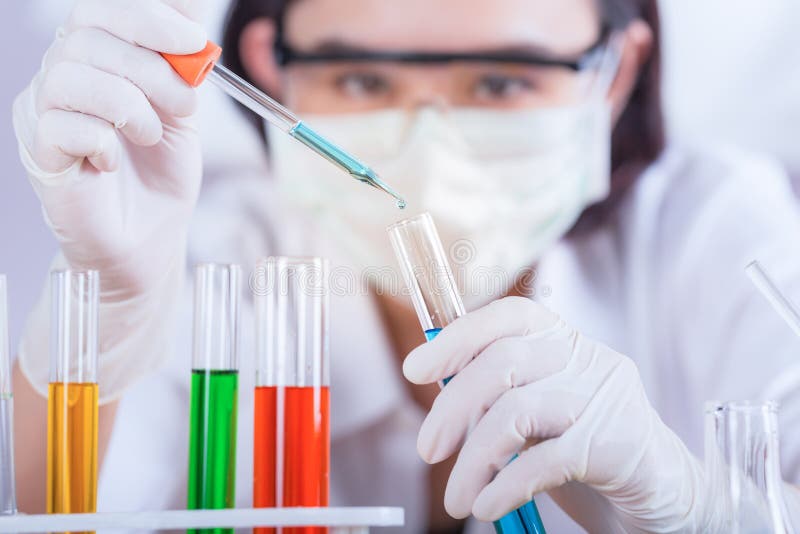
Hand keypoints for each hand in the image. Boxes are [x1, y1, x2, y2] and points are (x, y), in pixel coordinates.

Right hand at [12, 0, 207, 399]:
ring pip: (71, 76)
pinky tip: (115, 161)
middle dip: (151, 68)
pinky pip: (63, 126)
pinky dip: (104, 140)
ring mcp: (43, 115)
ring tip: (152, 136)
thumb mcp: (181, 113)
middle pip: (86, 37)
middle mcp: (60, 79)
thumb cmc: (160, 174)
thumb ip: (181, 71)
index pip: (100, 12)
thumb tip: (193, 26)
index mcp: (94, 62)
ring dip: (130, 105)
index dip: (148, 18)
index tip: (194, 39)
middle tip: (186, 104)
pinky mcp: (40, 155)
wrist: (150, 238)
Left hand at [403, 297, 705, 531]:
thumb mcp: (537, 413)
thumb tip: (438, 391)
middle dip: (452, 408)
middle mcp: (586, 358)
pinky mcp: (617, 442)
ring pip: (517, 412)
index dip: (458, 336)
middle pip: (502, 363)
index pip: (508, 316)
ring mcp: (605, 397)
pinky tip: (487, 505)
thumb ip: (498, 395)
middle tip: (428, 450)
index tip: (415, 370)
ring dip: (473, 460)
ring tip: (456, 499)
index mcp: (563, 341)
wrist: (664, 491)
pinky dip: (505, 484)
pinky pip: (545, 458)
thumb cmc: (587, 448)